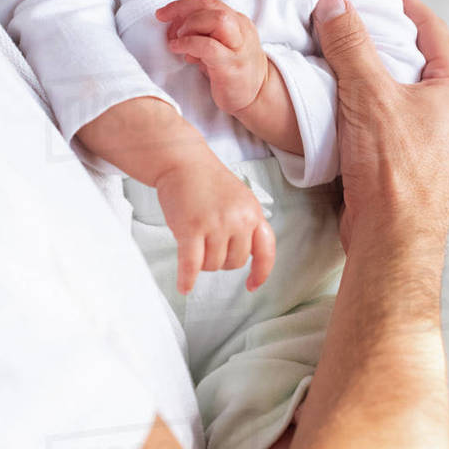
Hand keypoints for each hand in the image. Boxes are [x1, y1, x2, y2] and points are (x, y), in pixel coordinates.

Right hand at [155, 150, 275, 294]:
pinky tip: (183, 287)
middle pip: (234, 263)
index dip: (261, 272)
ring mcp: (215, 224)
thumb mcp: (239, 199)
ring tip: (193, 243)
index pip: (266, 251)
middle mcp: (238, 220)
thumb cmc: (207, 180)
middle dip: (220, 260)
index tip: (252, 285)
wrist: (182, 161)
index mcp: (253, 212)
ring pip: (213, 265)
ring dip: (202, 262)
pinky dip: (186, 279)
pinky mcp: (191, 228)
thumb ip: (245, 224)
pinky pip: (192, 264)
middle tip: (206, 244)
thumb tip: (242, 255)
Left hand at [156, 0, 268, 115]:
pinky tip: (179, 50)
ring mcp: (239, 48)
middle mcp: (241, 30)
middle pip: (212, 6)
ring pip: (216, 20)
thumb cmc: (234, 72)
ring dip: (190, 26)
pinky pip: (209, 47)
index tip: (163, 13)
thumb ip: (202, 35)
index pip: (209, 3)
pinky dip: (189, 44)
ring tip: (177, 40)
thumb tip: (175, 29)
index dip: (183, 5)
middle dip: (184, 11)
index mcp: (238, 22)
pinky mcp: (232, 65)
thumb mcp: (220, 47)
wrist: (257, 97)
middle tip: (170, 28)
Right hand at [312, 0, 448, 301]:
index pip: (430, 27)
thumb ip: (350, 44)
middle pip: (409, 56)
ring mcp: (423, 136)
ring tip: (327, 49)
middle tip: (341, 15)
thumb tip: (335, 1)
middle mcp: (445, 111)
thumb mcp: (369, 94)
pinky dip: (353, 99)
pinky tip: (326, 94)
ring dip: (361, 69)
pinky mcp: (399, 158)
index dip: (401, 2)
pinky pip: (376, 115)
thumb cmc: (394, 171)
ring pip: (390, 87)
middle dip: (375, 34)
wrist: (390, 240)